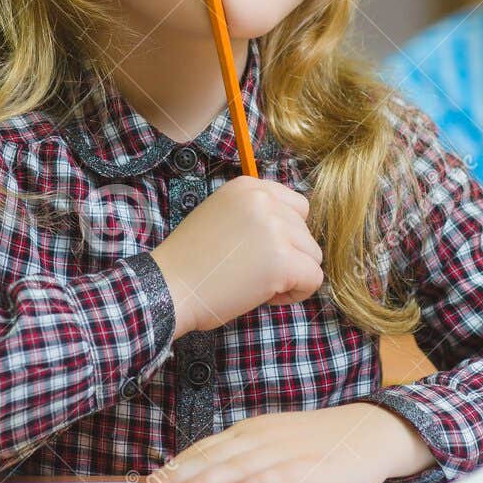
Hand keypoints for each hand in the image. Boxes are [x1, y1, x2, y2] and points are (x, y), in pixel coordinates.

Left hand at [131, 404, 434, 482]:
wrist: (371, 431)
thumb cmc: (317, 444)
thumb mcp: (272, 445)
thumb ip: (239, 461)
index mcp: (247, 432)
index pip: (199, 451)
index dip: (168, 471)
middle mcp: (260, 437)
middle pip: (209, 460)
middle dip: (173, 481)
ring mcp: (285, 450)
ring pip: (235, 468)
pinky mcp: (310, 466)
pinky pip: (278, 477)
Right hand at [150, 176, 322, 336]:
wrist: (168, 287)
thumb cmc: (191, 263)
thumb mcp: (221, 217)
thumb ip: (255, 215)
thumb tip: (292, 232)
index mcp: (248, 186)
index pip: (296, 207)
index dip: (284, 235)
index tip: (258, 251)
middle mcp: (264, 200)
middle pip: (306, 232)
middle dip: (288, 256)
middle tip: (252, 271)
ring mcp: (275, 228)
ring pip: (313, 255)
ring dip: (292, 275)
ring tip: (256, 283)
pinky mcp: (283, 260)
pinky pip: (313, 279)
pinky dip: (296, 293)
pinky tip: (267, 296)